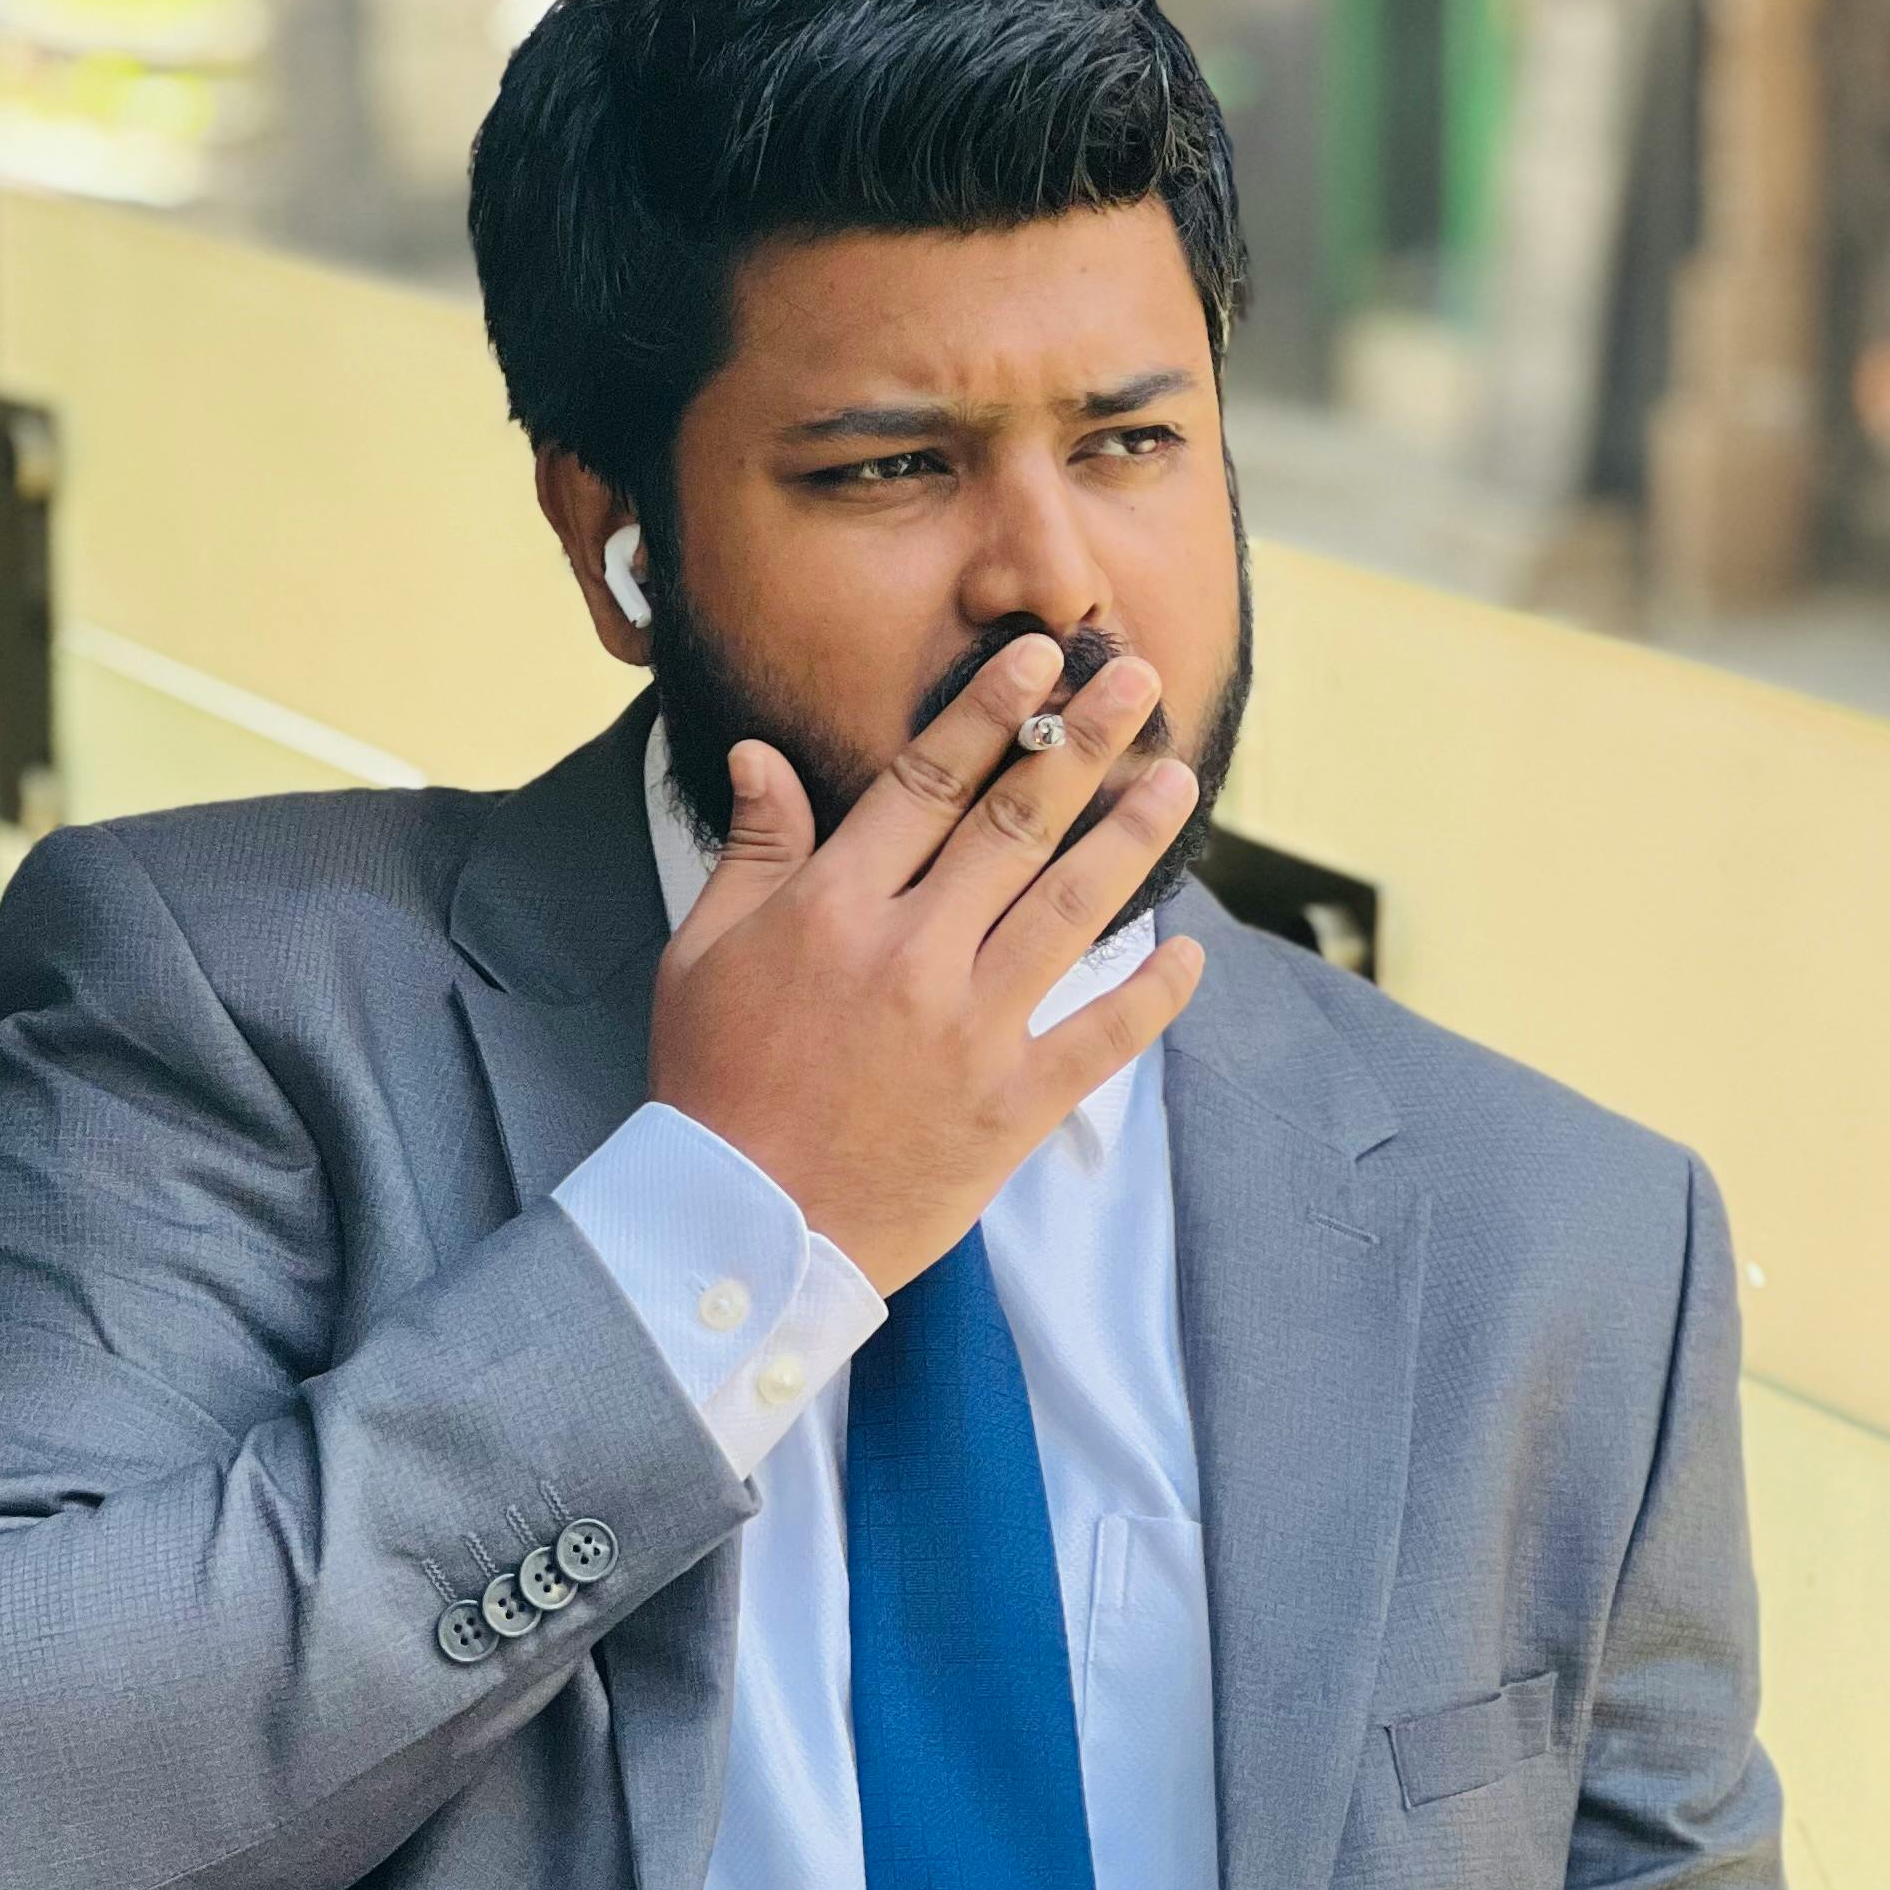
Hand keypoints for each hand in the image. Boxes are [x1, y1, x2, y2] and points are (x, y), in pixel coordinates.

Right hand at [646, 633, 1205, 1293]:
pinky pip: (1101, 1038)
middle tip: (1139, 683)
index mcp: (834, 908)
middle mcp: (912, 954)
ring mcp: (970, 1031)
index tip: (1042, 657)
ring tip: (1178, 784)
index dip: (993, 709)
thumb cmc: (712, 1091)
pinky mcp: (1010, 1107)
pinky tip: (1189, 951)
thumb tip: (761, 755)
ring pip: (1072, 910)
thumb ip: (751, 853)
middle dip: (1084, 742)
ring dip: (1133, 839)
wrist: (740, 1232)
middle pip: (1016, 823)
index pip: (928, 780)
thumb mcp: (700, 958)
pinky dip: (1152, 994)